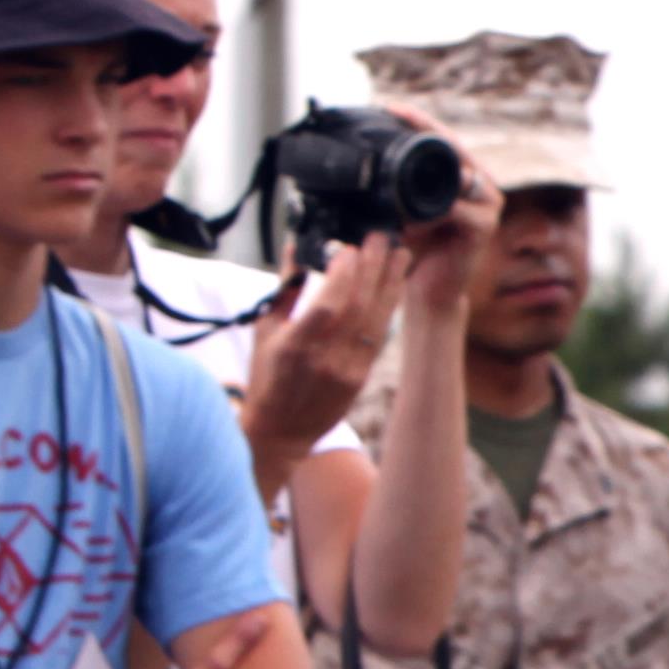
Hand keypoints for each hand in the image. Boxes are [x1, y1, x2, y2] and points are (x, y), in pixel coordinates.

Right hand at [238, 235, 419, 477]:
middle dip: (373, 269)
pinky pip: (380, 338)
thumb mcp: (266, 330)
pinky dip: (389, 309)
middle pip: (358, 307)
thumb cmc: (266, 375)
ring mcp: (348, 370)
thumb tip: (297, 248)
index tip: (350, 248)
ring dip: (391, 284)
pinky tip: (397, 287)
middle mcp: (325, 359)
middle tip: (383, 238)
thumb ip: (285, 291)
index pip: (326, 307)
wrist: (281, 430)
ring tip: (402, 254)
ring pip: (376, 321)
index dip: (342, 277)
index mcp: (295, 347)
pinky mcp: (362, 377)